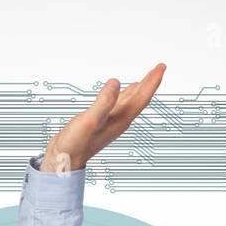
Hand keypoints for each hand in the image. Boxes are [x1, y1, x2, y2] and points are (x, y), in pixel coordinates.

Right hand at [40, 63, 165, 172]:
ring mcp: (111, 121)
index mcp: (120, 120)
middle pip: (139, 99)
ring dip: (138, 89)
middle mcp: (119, 121)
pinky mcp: (101, 121)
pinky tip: (119, 93)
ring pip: (129, 102)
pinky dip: (122, 96)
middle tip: (159, 68)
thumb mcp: (90, 120)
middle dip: (149, 83)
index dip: (152, 82)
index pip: (141, 98)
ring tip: (145, 79)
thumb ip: (104, 102)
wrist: (64, 159)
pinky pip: (117, 105)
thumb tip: (115, 83)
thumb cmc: (76, 144)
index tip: (161, 67)